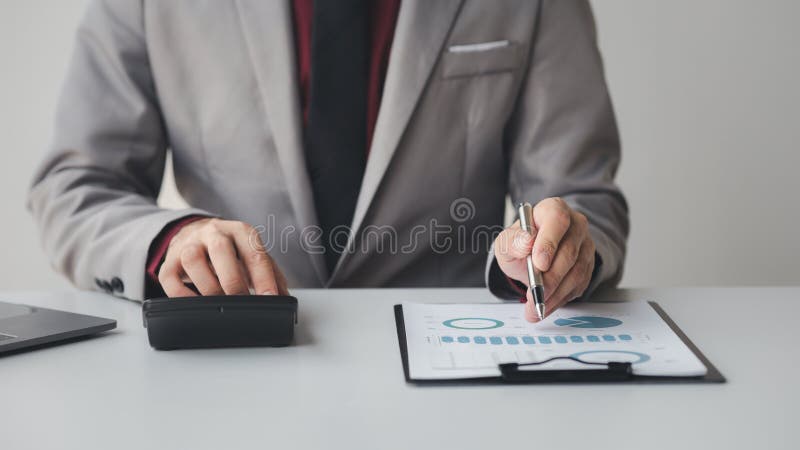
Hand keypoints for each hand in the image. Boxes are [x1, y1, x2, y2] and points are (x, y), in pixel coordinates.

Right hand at [157, 218, 288, 296]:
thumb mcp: (252, 255)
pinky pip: (170, 278)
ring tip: (220, 304)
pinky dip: (182, 296)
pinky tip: (197, 305)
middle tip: (242, 303)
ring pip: (193, 260)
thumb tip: (284, 300)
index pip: (254, 253)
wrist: (195, 233)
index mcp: (240, 231)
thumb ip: (271, 274)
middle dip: (233, 281)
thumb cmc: (231, 250)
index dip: (264, 278)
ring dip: (208, 287)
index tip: (270, 298)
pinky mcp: (169, 261)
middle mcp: (214, 233)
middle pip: (221, 250)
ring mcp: (189, 245)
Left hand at [494, 198, 595, 321]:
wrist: (530, 257)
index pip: (557, 220)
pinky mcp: (589, 266)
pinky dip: (560, 299)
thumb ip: (512, 242)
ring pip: (576, 272)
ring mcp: (585, 246)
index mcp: (553, 210)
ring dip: (555, 293)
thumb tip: (526, 241)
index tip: (538, 263)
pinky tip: (545, 305)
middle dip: (550, 278)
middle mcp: (575, 225)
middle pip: (569, 251)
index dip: (549, 242)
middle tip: (534, 294)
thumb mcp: (507, 242)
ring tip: (535, 306)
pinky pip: (578, 285)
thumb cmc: (520, 245)